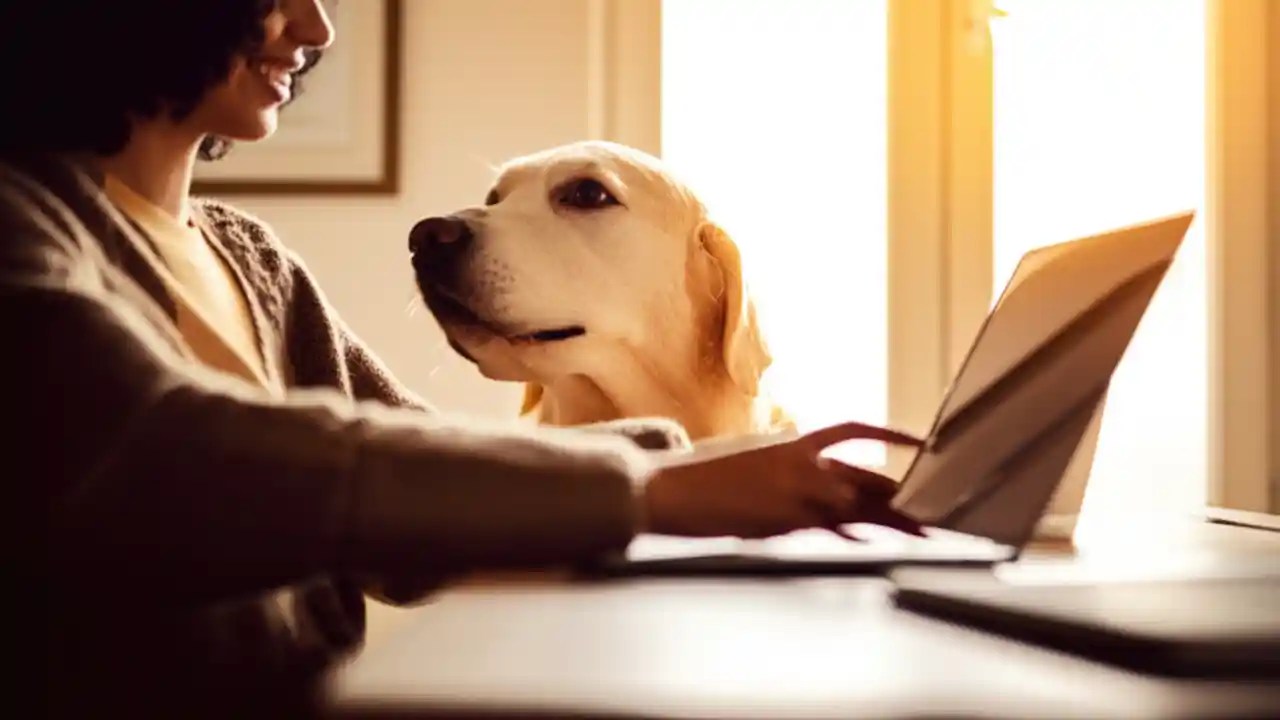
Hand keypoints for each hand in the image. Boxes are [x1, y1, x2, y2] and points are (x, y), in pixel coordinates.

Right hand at [641, 422, 924, 538]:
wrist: (671, 491)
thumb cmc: (704, 479)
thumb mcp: (750, 460)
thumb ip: (787, 467)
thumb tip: (812, 482)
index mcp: (795, 443)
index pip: (855, 430)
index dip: (890, 432)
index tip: (921, 439)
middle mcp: (805, 463)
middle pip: (869, 475)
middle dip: (904, 492)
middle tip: (937, 503)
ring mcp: (799, 491)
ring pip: (862, 504)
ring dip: (896, 519)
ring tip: (928, 530)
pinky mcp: (789, 520)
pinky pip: (836, 528)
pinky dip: (861, 537)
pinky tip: (881, 546)